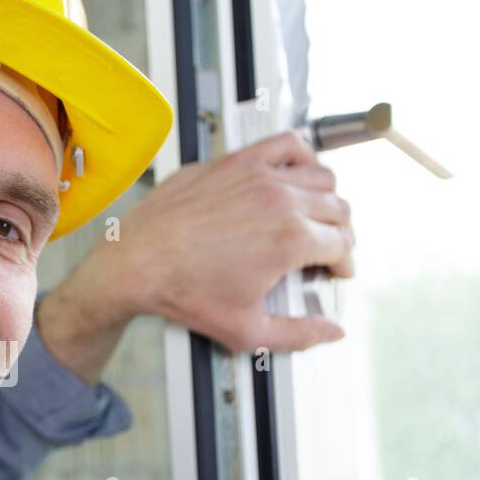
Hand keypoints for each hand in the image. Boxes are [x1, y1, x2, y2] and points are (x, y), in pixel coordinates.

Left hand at [37, 131, 353, 382]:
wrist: (135, 263)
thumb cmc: (180, 291)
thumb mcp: (246, 330)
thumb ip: (298, 334)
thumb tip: (330, 332)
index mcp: (290, 239)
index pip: (342, 245)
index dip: (343, 264)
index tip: (334, 271)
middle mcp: (280, 199)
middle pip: (338, 209)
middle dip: (341, 234)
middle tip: (328, 251)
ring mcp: (257, 175)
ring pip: (321, 177)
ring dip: (327, 198)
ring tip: (317, 218)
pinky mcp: (233, 163)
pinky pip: (286, 144)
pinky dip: (302, 155)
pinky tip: (298, 173)